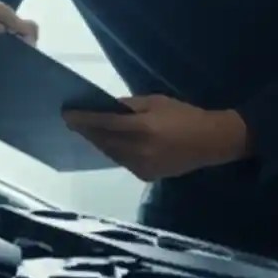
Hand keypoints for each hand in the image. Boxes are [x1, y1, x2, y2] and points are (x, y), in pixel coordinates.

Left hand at [62, 94, 251, 180]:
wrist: (211, 142)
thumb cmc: (184, 115)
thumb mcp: (156, 102)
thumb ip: (129, 106)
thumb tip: (105, 108)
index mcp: (143, 128)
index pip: (105, 123)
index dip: (84, 119)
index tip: (66, 114)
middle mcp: (140, 150)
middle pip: (104, 141)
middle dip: (86, 131)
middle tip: (71, 122)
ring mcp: (143, 166)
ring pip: (111, 154)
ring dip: (97, 142)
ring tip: (85, 132)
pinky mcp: (147, 175)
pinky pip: (122, 162)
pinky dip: (112, 152)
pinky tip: (106, 143)